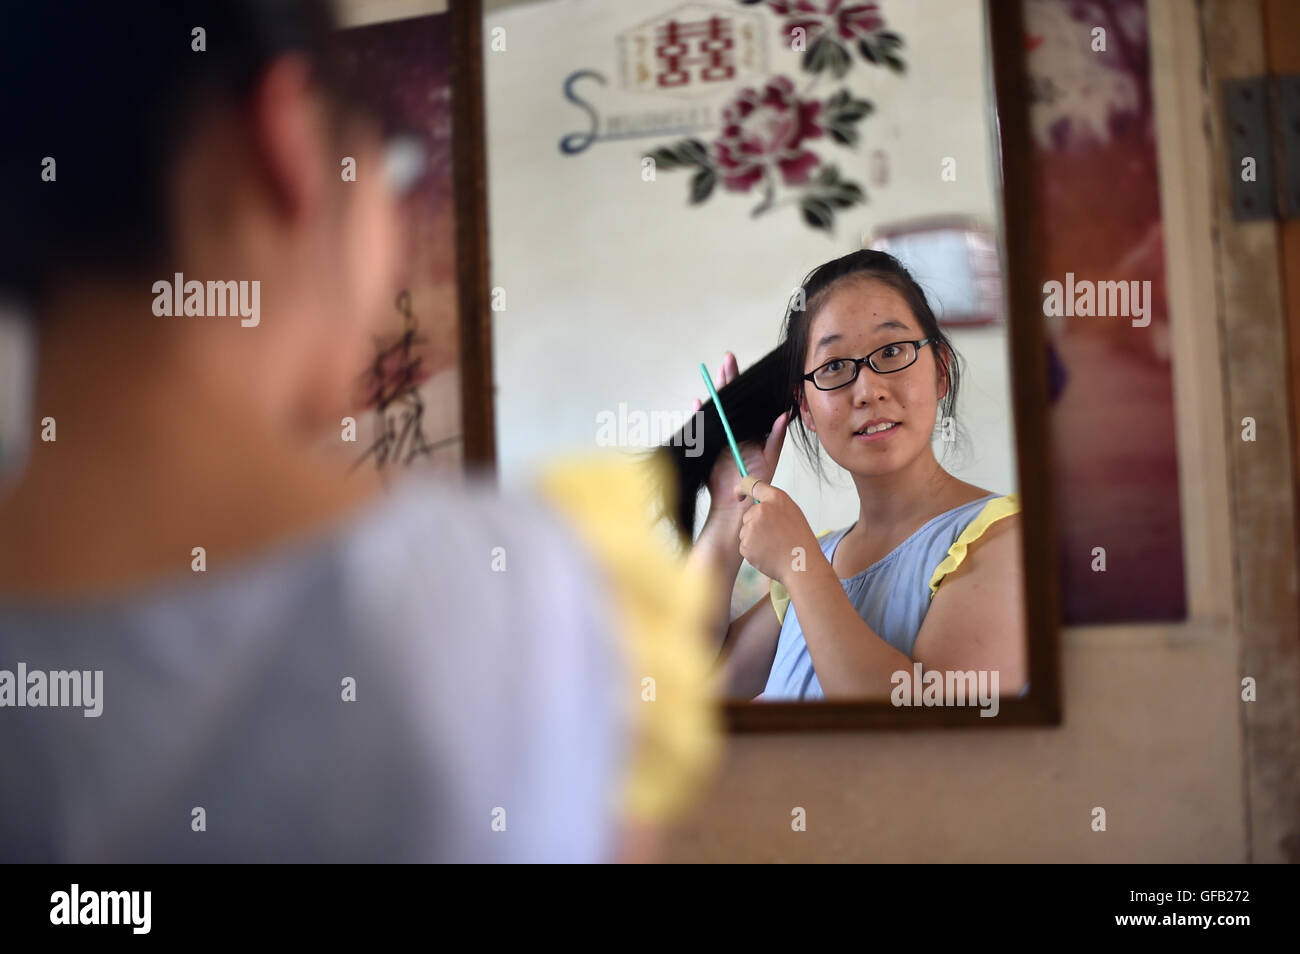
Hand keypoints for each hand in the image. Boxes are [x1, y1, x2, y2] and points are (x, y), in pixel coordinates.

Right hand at [693, 352, 789, 521]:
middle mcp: (735, 429)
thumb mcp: (769, 457)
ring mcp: (720, 435)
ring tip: (716, 374)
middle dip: (729, 378)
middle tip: (728, 359)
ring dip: (715, 391)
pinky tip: (697, 402)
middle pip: (730, 399)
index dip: (743, 383)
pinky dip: (699, 414)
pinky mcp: (708, 445)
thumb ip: (775, 436)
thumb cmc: (755, 482)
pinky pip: (701, 426)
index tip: (741, 365)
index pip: (746, 401)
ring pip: (716, 408)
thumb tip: (783, 414)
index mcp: (750, 429)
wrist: (737, 502)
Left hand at [736, 478, 819, 584]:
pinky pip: (745, 546)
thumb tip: (757, 506)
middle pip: (748, 515)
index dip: (742, 489)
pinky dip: (754, 551)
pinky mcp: (746, 544)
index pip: (752, 485)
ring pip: (746, 532)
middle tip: (775, 536)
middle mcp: (761, 510)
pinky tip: (768, 553)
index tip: (739, 495)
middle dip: (756, 524)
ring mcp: (752, 527)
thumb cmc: (800, 540)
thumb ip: (773, 506)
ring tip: (774, 546)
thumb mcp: (792, 513)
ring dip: (755, 539)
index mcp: (776, 499)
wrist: (801, 563)